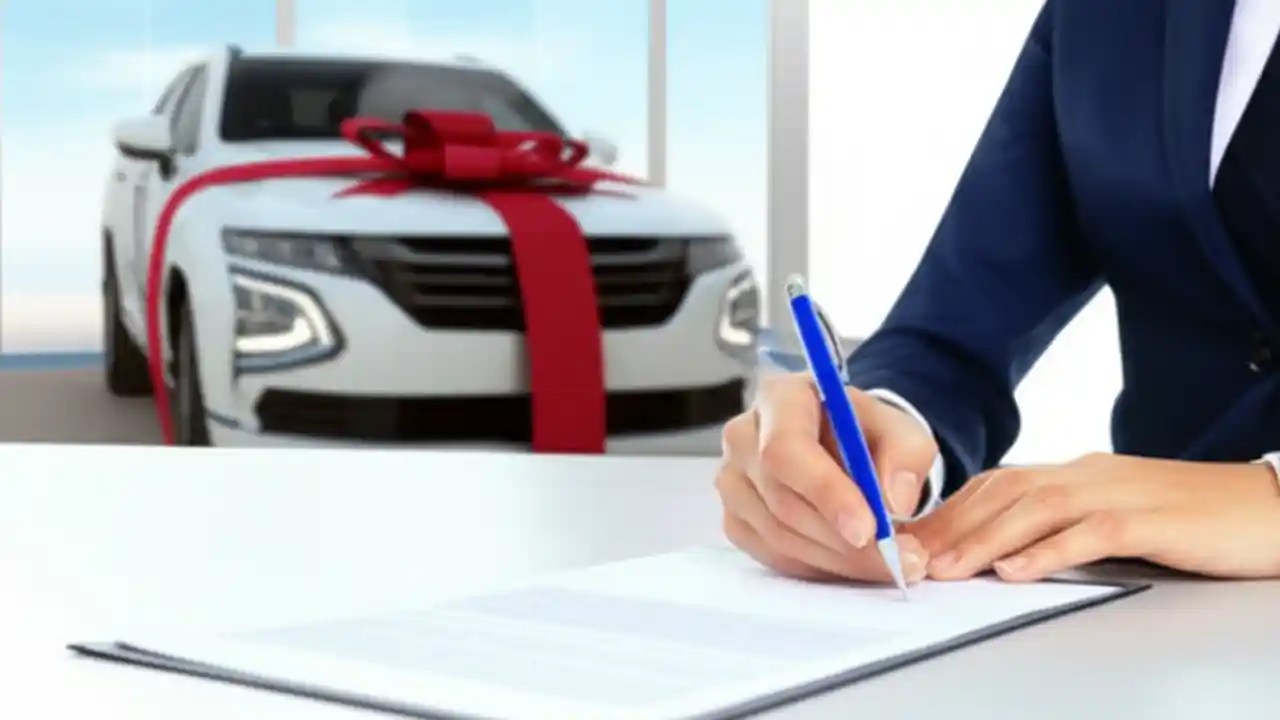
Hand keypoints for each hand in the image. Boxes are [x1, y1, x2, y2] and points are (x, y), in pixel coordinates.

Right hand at [716, 373, 938, 583]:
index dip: (825, 493)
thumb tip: (896, 502)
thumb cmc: (864, 433)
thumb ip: (908, 455)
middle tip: (899, 560)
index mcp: (780, 399)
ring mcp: (732, 480)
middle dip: (844, 541)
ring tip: (886, 563)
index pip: (786, 449)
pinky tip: (850, 561)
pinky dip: (817, 566)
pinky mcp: (735, 518)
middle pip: (784, 501)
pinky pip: (773, 555)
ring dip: (837, 559)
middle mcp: (743, 436)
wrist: (839, 446)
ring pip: (779, 535)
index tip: (868, 531)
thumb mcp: (900, 429)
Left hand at [906, 453, 1279, 581]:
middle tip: (911, 559)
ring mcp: (1120, 494)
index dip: (951, 512)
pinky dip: (1049, 551)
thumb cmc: (1190, 516)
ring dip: (984, 540)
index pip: (998, 486)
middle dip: (952, 527)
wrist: (1269, 506)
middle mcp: (1089, 474)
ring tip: (947, 568)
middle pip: (1005, 494)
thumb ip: (1063, 521)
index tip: (911, 540)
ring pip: (1036, 510)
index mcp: (1077, 472)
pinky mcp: (1152, 520)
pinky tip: (1016, 571)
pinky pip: (1091, 533)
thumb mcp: (1114, 512)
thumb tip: (1005, 548)